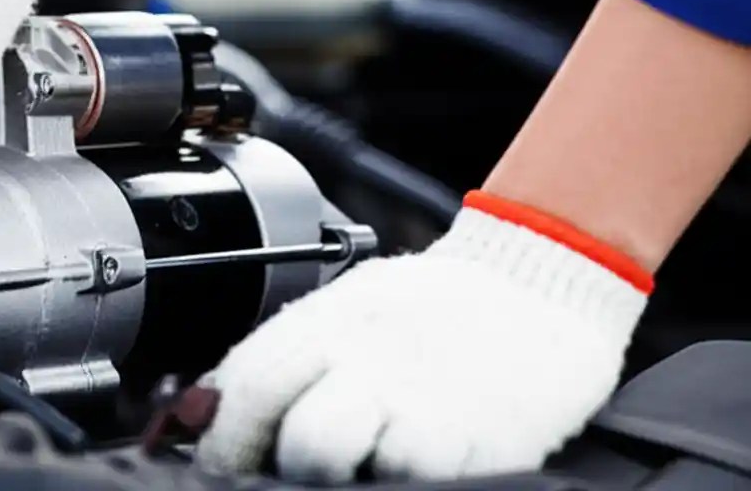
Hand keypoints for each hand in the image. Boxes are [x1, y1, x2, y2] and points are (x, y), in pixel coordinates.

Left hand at [195, 197, 649, 482]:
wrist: (545, 282)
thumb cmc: (443, 305)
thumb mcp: (354, 308)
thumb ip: (290, 354)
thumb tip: (207, 405)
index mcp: (333, 318)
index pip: (249, 380)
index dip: (221, 433)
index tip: (215, 457)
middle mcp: (369, 354)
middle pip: (282, 423)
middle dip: (257, 461)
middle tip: (261, 473)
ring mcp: (419, 398)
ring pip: (326, 454)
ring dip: (322, 472)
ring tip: (344, 466)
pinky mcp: (473, 440)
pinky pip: (412, 475)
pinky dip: (398, 476)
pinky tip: (403, 464)